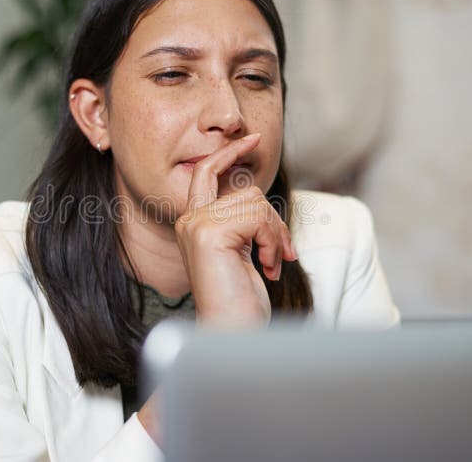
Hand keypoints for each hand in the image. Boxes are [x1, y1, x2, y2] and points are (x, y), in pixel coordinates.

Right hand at [174, 133, 297, 325]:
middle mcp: (189, 221)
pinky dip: (273, 241)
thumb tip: (259, 194)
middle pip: (247, 191)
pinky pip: (258, 217)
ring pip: (256, 202)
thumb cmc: (240, 300)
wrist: (233, 334)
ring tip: (271, 263)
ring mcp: (195, 225)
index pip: (207, 173)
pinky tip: (267, 266)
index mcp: (193, 223)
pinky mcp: (208, 233)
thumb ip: (243, 222)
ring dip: (275, 235)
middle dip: (274, 221)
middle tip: (282, 253)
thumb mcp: (242, 251)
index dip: (229, 153)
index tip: (255, 137)